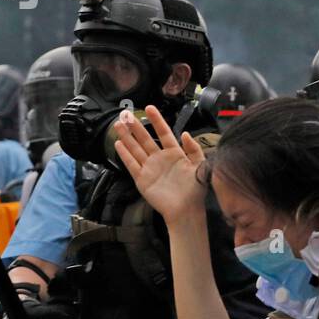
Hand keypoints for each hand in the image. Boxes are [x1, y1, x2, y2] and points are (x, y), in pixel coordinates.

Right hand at [112, 105, 207, 222]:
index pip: (164, 133)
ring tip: (118, 124)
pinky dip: (124, 155)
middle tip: (126, 115)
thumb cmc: (196, 190)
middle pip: (145, 139)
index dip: (156, 120)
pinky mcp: (142, 179)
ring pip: (136, 149)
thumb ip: (194, 150)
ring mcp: (150, 168)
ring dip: (127, 137)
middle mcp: (160, 159)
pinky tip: (118, 143)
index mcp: (175, 154)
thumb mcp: (200, 167)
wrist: (186, 210)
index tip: (149, 108)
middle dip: (136, 127)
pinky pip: (131, 165)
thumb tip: (185, 134)